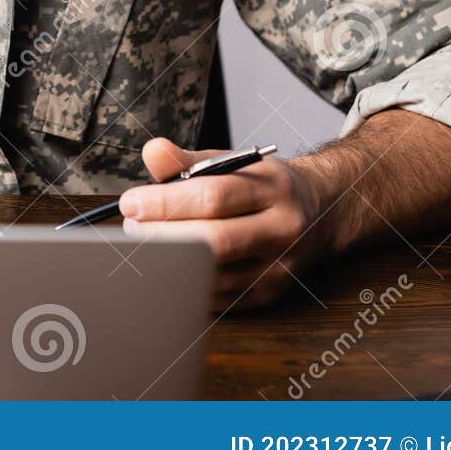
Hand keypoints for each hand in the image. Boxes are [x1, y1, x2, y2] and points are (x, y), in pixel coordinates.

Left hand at [118, 137, 330, 310]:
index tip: (131, 202)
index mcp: (273, 189)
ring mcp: (278, 268)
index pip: (213, 198)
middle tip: (132, 227)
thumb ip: (188, 159)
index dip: (165, 202)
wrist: (318, 214)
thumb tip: (151, 152)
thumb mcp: (234, 161)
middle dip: (161, 235)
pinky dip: (185, 282)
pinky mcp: (268, 295)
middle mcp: (282, 229)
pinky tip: (167, 265)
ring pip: (213, 275)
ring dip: (168, 261)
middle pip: (213, 241)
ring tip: (143, 242)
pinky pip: (217, 298)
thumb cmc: (265, 186)